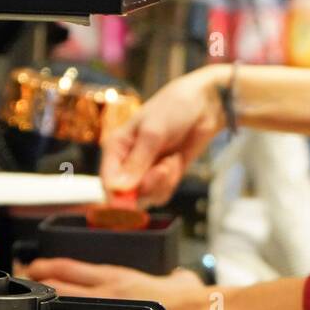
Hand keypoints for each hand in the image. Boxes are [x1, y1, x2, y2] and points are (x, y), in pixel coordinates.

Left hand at [24, 258, 207, 309]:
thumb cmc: (190, 297)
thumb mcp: (179, 279)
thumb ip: (173, 278)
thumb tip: (178, 281)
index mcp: (120, 276)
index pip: (73, 267)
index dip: (48, 266)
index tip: (35, 266)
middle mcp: (108, 291)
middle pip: (60, 285)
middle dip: (38, 285)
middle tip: (23, 286)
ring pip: (64, 308)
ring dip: (42, 309)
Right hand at [100, 65, 227, 204]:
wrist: (201, 106)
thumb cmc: (172, 110)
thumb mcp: (153, 132)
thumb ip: (137, 161)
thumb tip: (118, 188)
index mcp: (116, 149)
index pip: (108, 182)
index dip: (117, 197)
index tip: (132, 202)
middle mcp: (126, 163)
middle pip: (127, 196)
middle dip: (148, 186)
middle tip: (163, 168)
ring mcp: (145, 172)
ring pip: (147, 197)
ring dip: (162, 182)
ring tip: (171, 159)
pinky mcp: (162, 178)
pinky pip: (162, 194)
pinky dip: (171, 181)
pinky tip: (176, 161)